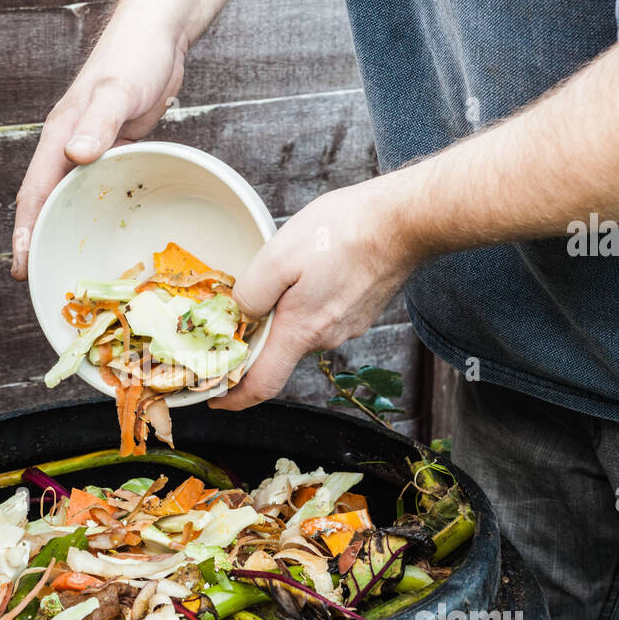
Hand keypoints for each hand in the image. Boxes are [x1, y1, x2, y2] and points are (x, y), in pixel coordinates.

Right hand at [10, 17, 186, 279]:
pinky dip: (100, 213)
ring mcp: (92, 151)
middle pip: (49, 203)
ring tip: (71, 269)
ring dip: (69, 231)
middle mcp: (71, 148)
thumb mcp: (118, 90)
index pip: (35, 194)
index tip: (22, 267)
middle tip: (44, 283)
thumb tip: (76, 156)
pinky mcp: (116, 151)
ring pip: (74, 199)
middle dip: (40, 242)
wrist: (158, 36)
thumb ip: (99, 121)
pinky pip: (101, 190)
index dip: (26, 232)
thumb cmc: (135, 57)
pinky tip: (110, 234)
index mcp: (61, 137)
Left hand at [210, 178, 423, 409]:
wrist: (405, 220)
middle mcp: (326, 338)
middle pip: (278, 352)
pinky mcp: (360, 310)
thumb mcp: (279, 255)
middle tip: (233, 313)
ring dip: (282, 315)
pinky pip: (322, 315)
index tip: (213, 399)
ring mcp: (348, 326)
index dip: (233, 398)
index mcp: (302, 331)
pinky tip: (306, 273)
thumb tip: (240, 314)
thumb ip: (252, 292)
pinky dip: (305, 303)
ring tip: (275, 280)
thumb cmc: (343, 232)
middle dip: (254, 339)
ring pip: (301, 330)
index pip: (262, 385)